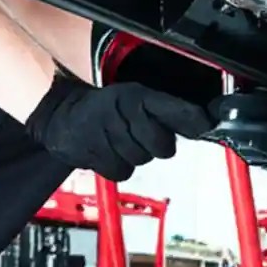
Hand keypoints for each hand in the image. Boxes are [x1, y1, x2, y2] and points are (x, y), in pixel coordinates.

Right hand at [26, 73, 210, 181]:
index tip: (204, 124)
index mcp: (135, 94)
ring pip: (140, 159)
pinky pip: (121, 171)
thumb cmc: (108, 112)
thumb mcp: (140, 101)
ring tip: (118, 142)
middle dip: (156, 145)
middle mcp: (120, 107)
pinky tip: (108, 152)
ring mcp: (103, 128)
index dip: (189, 118)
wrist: (62, 117)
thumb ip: (172, 112)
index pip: (168, 107)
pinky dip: (118, 167)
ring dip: (134, 156)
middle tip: (140, 136)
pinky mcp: (89, 150)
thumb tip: (204, 124)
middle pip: (160, 145)